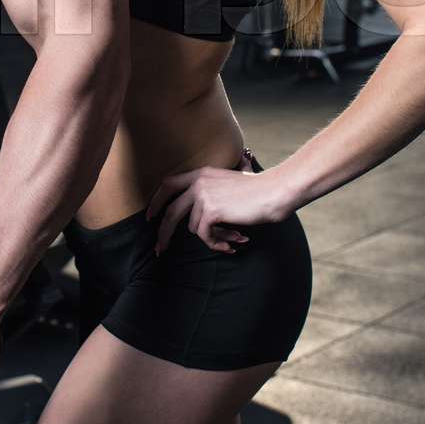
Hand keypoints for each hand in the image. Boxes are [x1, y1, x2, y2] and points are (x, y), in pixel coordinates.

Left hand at [145, 162, 289, 255]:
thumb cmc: (259, 190)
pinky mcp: (211, 211)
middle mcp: (199, 182)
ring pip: (195, 229)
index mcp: (202, 173)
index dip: (157, 201)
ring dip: (213, 238)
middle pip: (171, 211)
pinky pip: (206, 235)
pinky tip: (233, 242)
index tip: (150, 216)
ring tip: (232, 237)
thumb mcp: (231, 183)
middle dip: (163, 233)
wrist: (274, 192)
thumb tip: (204, 213)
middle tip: (159, 250)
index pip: (169, 184)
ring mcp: (203, 196)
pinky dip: (218, 243)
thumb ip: (215, 190)